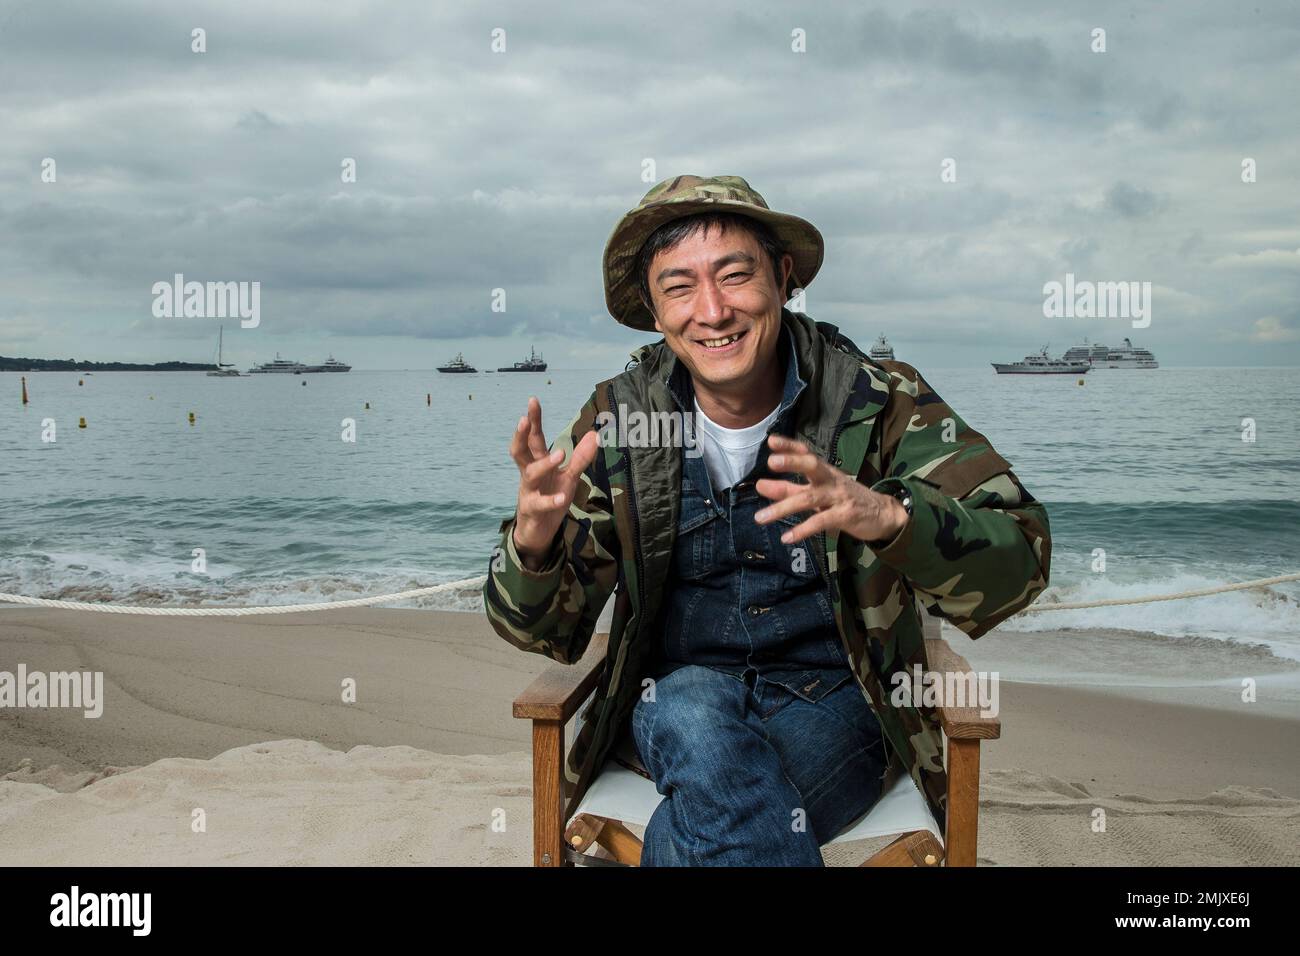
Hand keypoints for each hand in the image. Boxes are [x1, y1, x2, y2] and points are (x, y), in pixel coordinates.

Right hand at [508, 396, 600, 570]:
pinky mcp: (533, 511)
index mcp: (537, 463)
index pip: (534, 438)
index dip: (533, 421)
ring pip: (530, 475)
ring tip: (560, 454)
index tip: (533, 401)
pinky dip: (550, 500)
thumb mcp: (568, 477)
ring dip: (544, 464)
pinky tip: (561, 496)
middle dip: (522, 434)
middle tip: (524, 418)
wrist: (536, 532)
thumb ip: (580, 458)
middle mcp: (529, 474)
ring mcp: (528, 492)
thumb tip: (594, 434)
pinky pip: (540, 504)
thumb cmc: (550, 497)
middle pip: (521, 451)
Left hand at [754, 434, 908, 545]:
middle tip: (771, 462)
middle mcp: (830, 479)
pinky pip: (821, 521)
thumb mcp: (816, 493)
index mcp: (823, 471)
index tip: (771, 441)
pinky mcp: (845, 515)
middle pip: (812, 465)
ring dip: (784, 507)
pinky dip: (803, 530)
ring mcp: (839, 496)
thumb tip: (760, 486)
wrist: (882, 515)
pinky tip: (787, 537)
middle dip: (792, 462)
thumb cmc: (844, 500)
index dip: (790, 446)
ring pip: (810, 498)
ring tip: (760, 517)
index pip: (806, 453)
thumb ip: (788, 489)